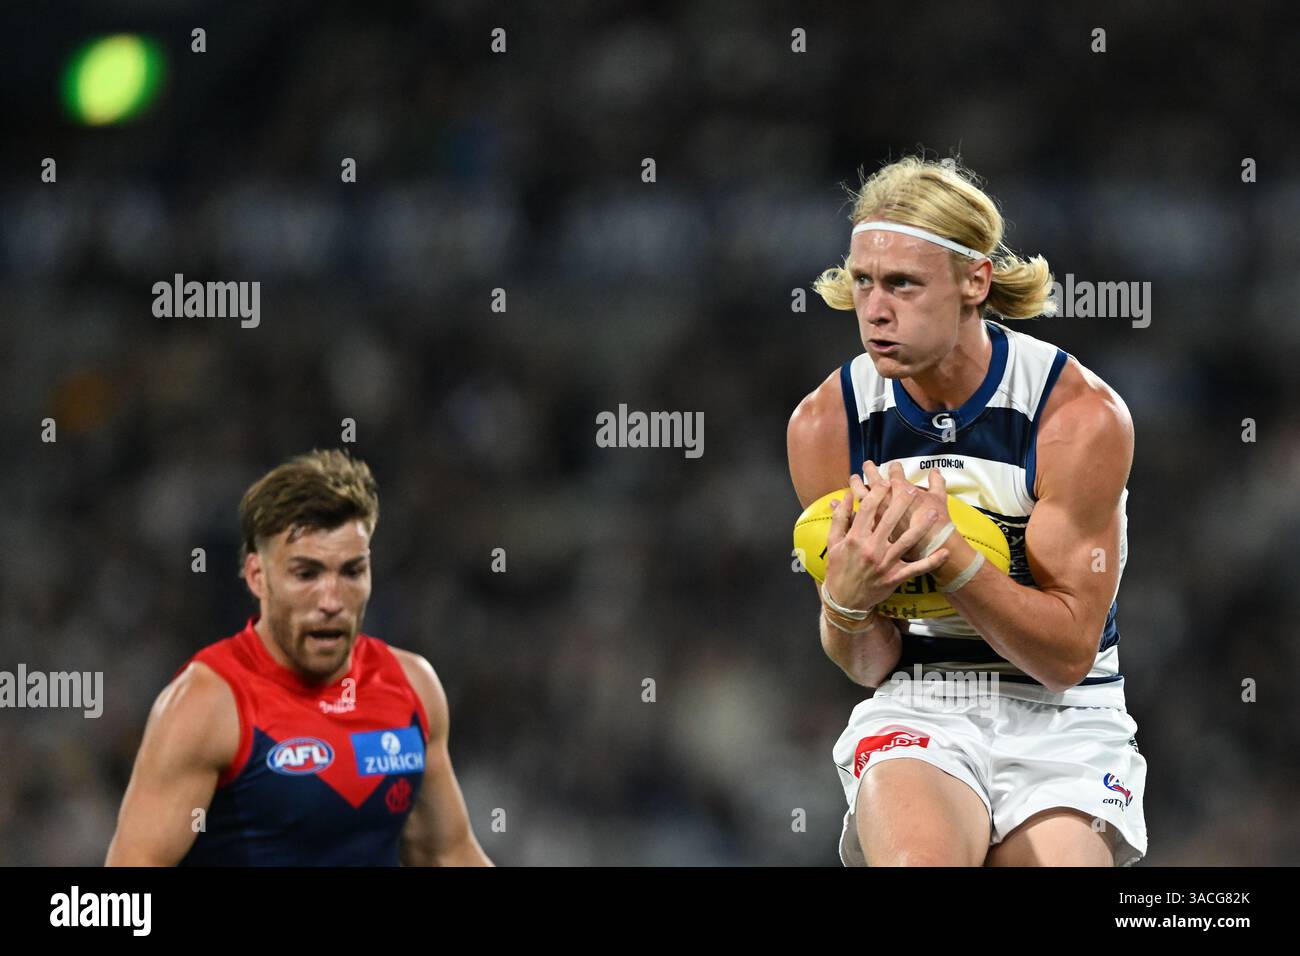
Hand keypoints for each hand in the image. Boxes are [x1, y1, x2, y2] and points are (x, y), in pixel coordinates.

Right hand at [822, 464, 951, 610]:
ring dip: (922, 526)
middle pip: (890, 520)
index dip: (878, 493)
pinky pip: (916, 569)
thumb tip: (846, 496)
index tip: (887, 482)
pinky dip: (931, 562)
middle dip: (902, 503)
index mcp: (855, 538)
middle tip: (913, 489)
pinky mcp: (895, 577)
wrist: (844, 600)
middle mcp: (871, 548)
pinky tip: (944, 553)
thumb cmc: (838, 569)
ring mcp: (885, 563)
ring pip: (907, 541)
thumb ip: (840, 518)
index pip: (868, 510)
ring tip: (934, 512)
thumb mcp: (833, 542)